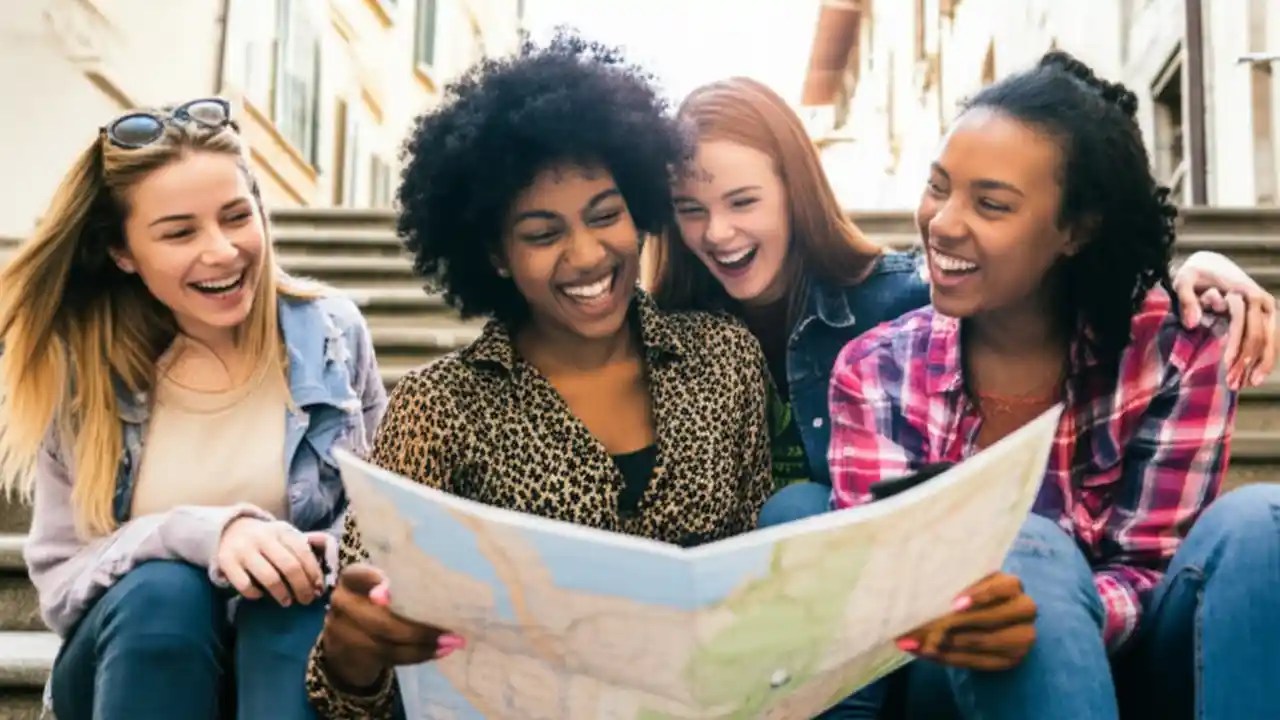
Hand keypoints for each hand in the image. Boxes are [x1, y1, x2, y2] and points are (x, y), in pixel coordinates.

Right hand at [217, 517, 324, 604]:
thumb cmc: (266, 541)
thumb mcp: (284, 538)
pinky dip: (255, 594)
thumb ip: (300, 553)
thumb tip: (320, 583)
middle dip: (302, 587)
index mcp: (282, 531)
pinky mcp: (226, 562)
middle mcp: (263, 538)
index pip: (303, 553)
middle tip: (306, 600)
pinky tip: (260, 595)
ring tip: (287, 601)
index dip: (314, 573)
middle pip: (289, 566)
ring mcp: (244, 550)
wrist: (229, 530)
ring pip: (269, 577)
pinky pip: (245, 585)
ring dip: (282, 593)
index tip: (318, 589)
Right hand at [320, 564, 462, 689]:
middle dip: (419, 630)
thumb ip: (402, 585)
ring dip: (422, 646)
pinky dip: (416, 656)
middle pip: (381, 620)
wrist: (348, 641)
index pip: (362, 575)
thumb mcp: (385, 587)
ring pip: (386, 644)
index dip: (378, 583)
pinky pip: (388, 658)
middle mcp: (342, 601)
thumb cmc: (378, 604)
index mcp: (352, 576)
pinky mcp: (350, 654)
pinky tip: (437, 652)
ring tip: (449, 644)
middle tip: (451, 633)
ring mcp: (342, 630)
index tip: (394, 592)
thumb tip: (439, 590)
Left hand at [895, 573, 1036, 671]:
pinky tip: (928, 653)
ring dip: (949, 644)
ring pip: (985, 641)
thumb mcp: (959, 585)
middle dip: (955, 624)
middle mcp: (1024, 608)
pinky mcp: (1012, 659)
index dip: (980, 595)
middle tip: (924, 630)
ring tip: (921, 644)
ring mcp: (1022, 636)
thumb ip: (942, 590)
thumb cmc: (964, 593)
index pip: (1003, 587)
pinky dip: (950, 658)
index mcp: (1011, 584)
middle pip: (993, 617)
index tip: (954, 604)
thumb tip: (912, 606)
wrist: (978, 618)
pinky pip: (979, 662)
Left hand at [1173, 251, 1276, 387]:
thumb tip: (1192, 324)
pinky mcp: (1268, 315)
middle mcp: (1261, 299)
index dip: (1237, 347)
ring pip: (1271, 340)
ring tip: (1248, 384)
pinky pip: (1272, 339)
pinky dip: (1267, 357)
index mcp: (1243, 292)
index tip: (1226, 367)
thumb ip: (1186, 299)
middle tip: (1233, 384)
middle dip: (1247, 362)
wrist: (1211, 264)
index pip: (1244, 325)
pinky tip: (1257, 375)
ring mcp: (1268, 308)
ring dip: (1261, 364)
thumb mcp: (1183, 280)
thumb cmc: (1195, 273)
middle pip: (1259, 336)